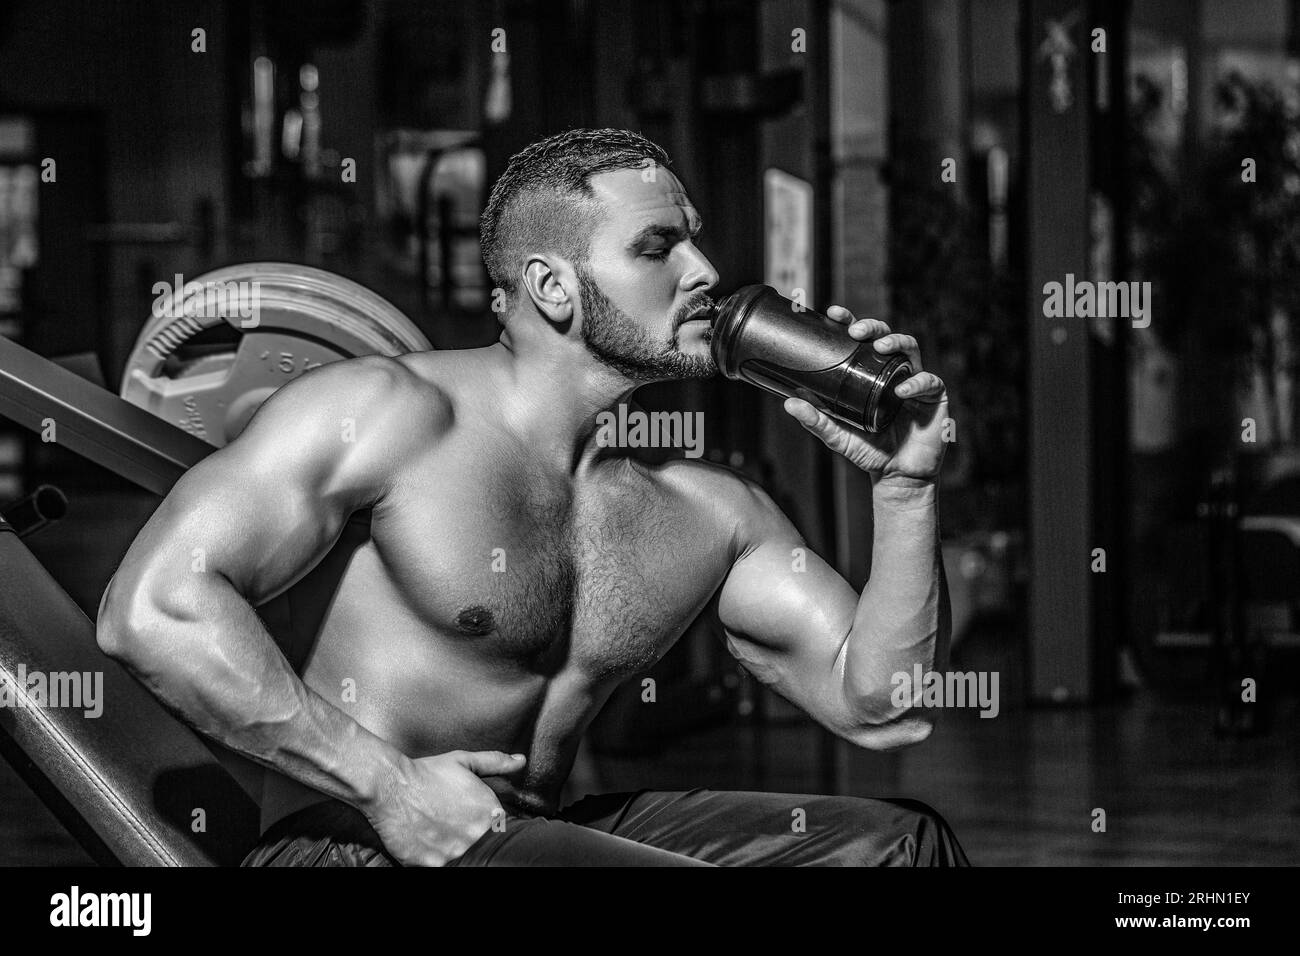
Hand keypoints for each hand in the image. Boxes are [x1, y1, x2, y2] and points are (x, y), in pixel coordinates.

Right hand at [361, 749, 524, 865]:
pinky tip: (423, 838)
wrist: (390, 786)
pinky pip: (438, 865)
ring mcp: (453, 853)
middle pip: (477, 843)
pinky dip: (431, 855)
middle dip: (464, 834)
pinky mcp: (430, 865)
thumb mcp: (465, 761)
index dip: (481, 823)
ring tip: (433, 828)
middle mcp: (475, 836)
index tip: (466, 817)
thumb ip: (495, 763)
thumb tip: (520, 762)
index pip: (497, 829)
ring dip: (449, 845)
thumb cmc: (426, 773)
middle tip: (446, 820)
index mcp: (489, 813)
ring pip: (458, 856)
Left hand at [783, 306, 948, 481]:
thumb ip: (816, 419)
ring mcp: (915, 381)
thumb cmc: (869, 450)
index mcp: (870, 373)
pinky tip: (901, 390)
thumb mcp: (837, 434)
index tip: (833, 313)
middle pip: (886, 336)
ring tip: (880, 347)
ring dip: (896, 342)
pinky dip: (916, 382)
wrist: (896, 475)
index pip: (861, 341)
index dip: (850, 322)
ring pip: (910, 349)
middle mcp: (892, 372)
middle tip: (857, 330)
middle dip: (873, 326)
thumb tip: (789, 403)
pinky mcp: (935, 397)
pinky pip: (929, 381)